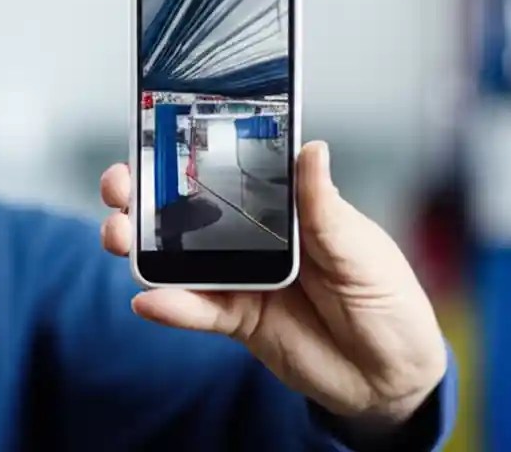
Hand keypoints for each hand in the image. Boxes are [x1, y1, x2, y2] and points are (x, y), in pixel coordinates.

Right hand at [98, 141, 446, 423]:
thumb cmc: (387, 299)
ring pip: (178, 257)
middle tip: (120, 186)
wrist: (391, 375)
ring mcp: (240, 278)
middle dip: (144, 194)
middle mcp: (253, 237)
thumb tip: (312, 150)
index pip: (227, 169)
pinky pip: (195, 310)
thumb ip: (324, 208)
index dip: (188, 151)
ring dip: (142, 246)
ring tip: (119, 238)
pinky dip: (170, 306)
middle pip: (186, 209)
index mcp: (284, 206)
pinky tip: (149, 300)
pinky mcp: (235, 320)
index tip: (153, 134)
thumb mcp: (362, 248)